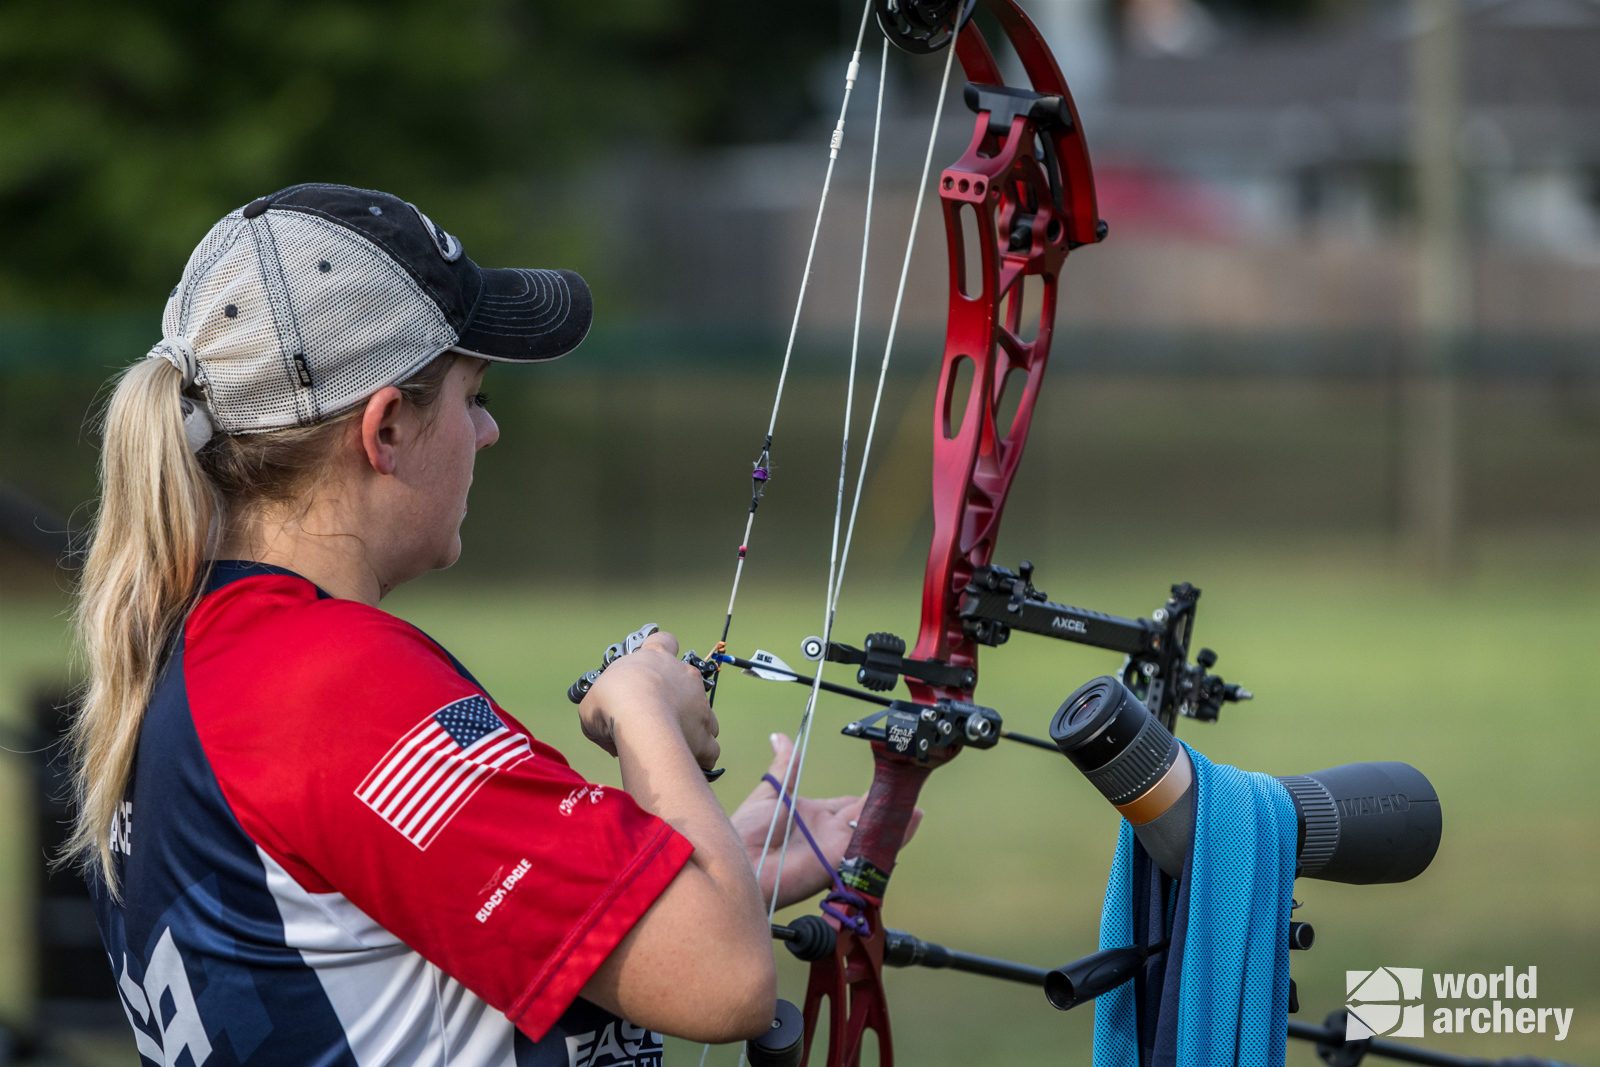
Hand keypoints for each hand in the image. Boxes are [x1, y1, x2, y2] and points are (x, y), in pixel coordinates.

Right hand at [579, 630, 720, 773]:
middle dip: (676, 698)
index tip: (654, 662)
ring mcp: (699, 702)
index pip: (664, 642)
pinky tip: (685, 762)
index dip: (662, 649)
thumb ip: (601, 712)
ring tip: (671, 741)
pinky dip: (700, 756)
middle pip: (688, 681)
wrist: (640, 721)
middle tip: (656, 714)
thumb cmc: (612, 703)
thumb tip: (607, 735)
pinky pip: (709, 748)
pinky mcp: (705, 731)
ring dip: (691, 727)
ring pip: (703, 713)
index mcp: (655, 658)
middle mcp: (683, 674)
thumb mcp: (591, 703)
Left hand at [730, 733, 923, 910]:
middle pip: (866, 814)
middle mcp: (829, 833)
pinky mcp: (841, 859)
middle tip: (909, 782)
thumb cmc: (747, 832)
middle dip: (887, 800)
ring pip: (874, 827)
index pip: (848, 803)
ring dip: (895, 812)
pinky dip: (895, 832)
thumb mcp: (772, 791)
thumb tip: (781, 737)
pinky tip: (912, 816)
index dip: (868, 793)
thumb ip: (785, 767)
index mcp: (814, 816)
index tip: (887, 778)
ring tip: (916, 794)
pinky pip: (873, 846)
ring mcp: (837, 846)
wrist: (739, 860)